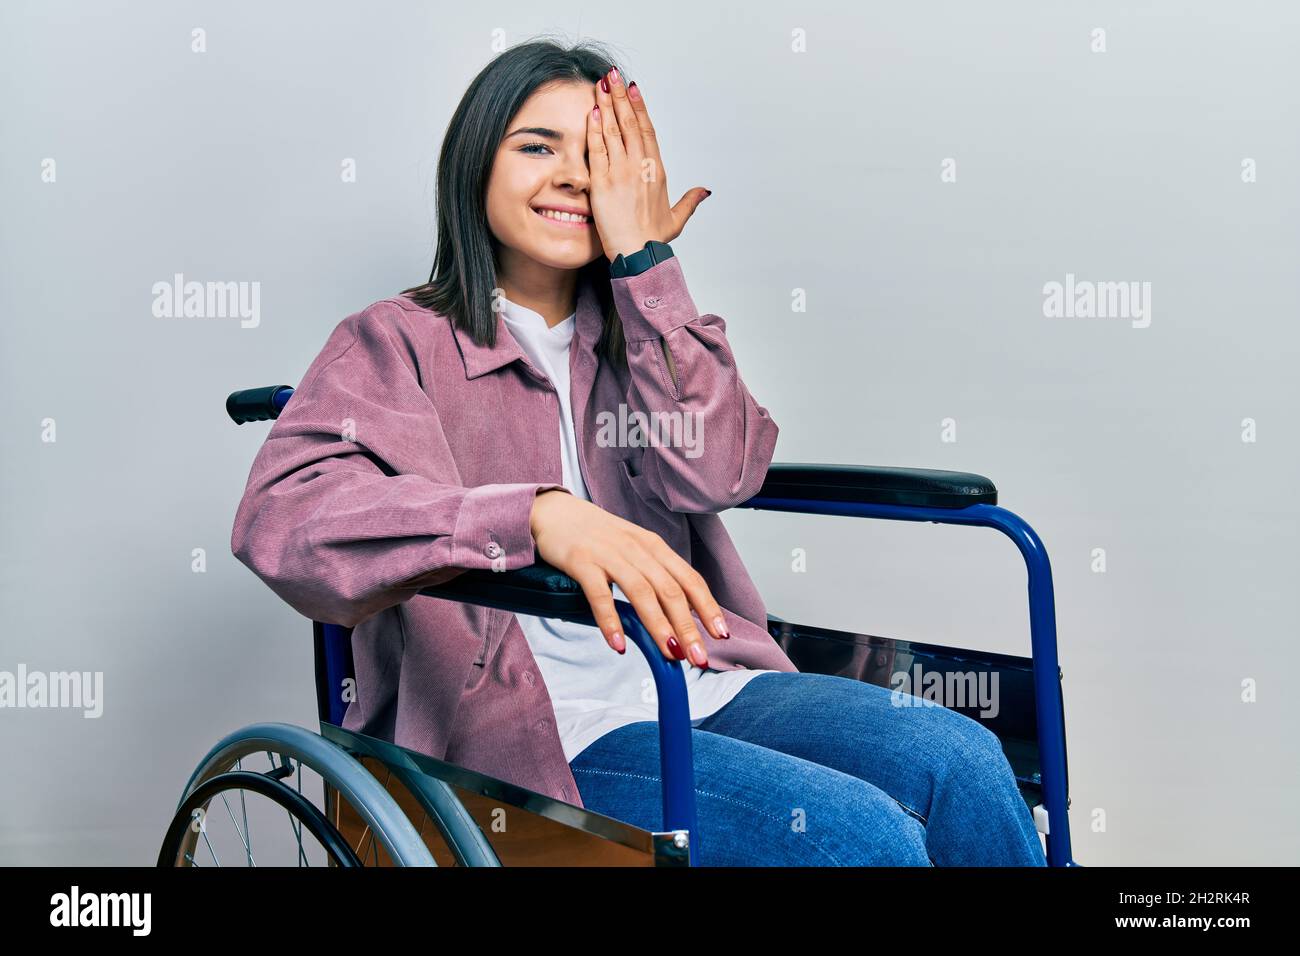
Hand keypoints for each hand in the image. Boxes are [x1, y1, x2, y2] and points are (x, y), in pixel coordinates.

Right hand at [529, 489, 729, 664]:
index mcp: (654, 546)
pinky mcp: (581, 561)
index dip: (707, 608)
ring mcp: (609, 554)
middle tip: (698, 657)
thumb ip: (654, 575)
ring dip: (659, 626)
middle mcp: (637, 548)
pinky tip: (618, 644)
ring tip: (670, 653)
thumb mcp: (632, 549)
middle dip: (688, 627)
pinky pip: (600, 595)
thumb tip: (679, 614)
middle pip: (670, 590)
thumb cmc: (596, 535)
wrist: (553, 511)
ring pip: (642, 593)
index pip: (689, 579)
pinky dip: (611, 621)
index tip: (720, 634)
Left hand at [587, 67, 710, 261]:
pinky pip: (597, 149)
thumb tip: (705, 191)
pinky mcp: (603, 182)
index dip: (639, 107)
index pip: (647, 130)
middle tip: (612, 75)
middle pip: (629, 123)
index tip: (633, 88)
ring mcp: (621, 172)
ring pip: (613, 130)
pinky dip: (594, 129)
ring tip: (600, 84)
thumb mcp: (677, 218)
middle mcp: (640, 167)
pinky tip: (591, 111)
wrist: (639, 254)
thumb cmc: (654, 240)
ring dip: (606, 105)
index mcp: (657, 171)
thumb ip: (690, 201)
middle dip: (621, 96)